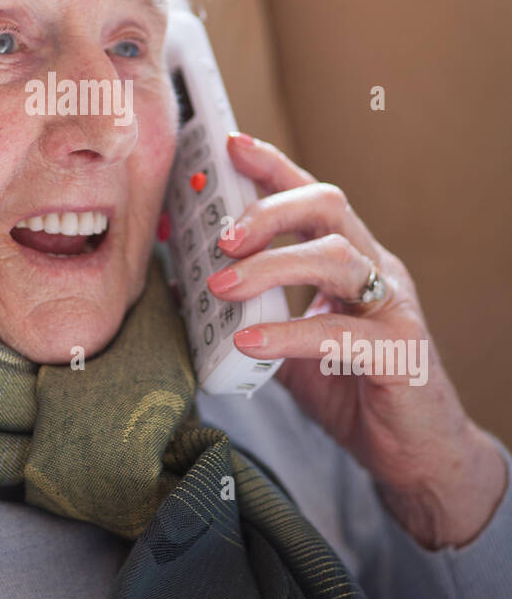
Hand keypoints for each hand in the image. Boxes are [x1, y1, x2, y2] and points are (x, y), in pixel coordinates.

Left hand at [205, 133, 507, 548]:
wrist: (411, 453)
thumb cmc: (351, 390)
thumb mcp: (290, 344)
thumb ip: (251, 312)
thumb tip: (187, 290)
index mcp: (350, 259)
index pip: (311, 197)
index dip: (273, 166)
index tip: (230, 144)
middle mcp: (376, 270)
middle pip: (328, 207)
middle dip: (268, 209)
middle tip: (219, 235)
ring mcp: (393, 307)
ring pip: (337, 257)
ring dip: (272, 266)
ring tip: (222, 285)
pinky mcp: (400, 352)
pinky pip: (343, 333)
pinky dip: (290, 333)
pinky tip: (249, 341)